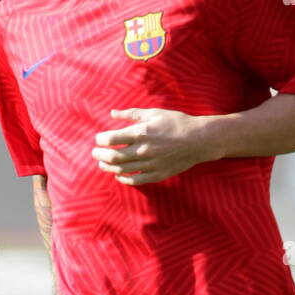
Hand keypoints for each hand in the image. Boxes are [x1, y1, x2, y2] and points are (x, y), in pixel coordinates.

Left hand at [92, 108, 216, 184]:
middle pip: (112, 156)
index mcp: (141, 133)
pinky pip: (135, 180)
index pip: (110, 139)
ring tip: (103, 163)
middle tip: (95, 152)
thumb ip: (131, 114)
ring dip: (108, 167)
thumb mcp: (153, 113)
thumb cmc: (176, 122)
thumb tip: (112, 113)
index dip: (100, 140)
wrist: (199, 140)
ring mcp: (150, 164)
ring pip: (121, 170)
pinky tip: (119, 175)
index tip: (99, 139)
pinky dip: (124, 179)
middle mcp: (143, 150)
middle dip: (99, 154)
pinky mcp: (157, 174)